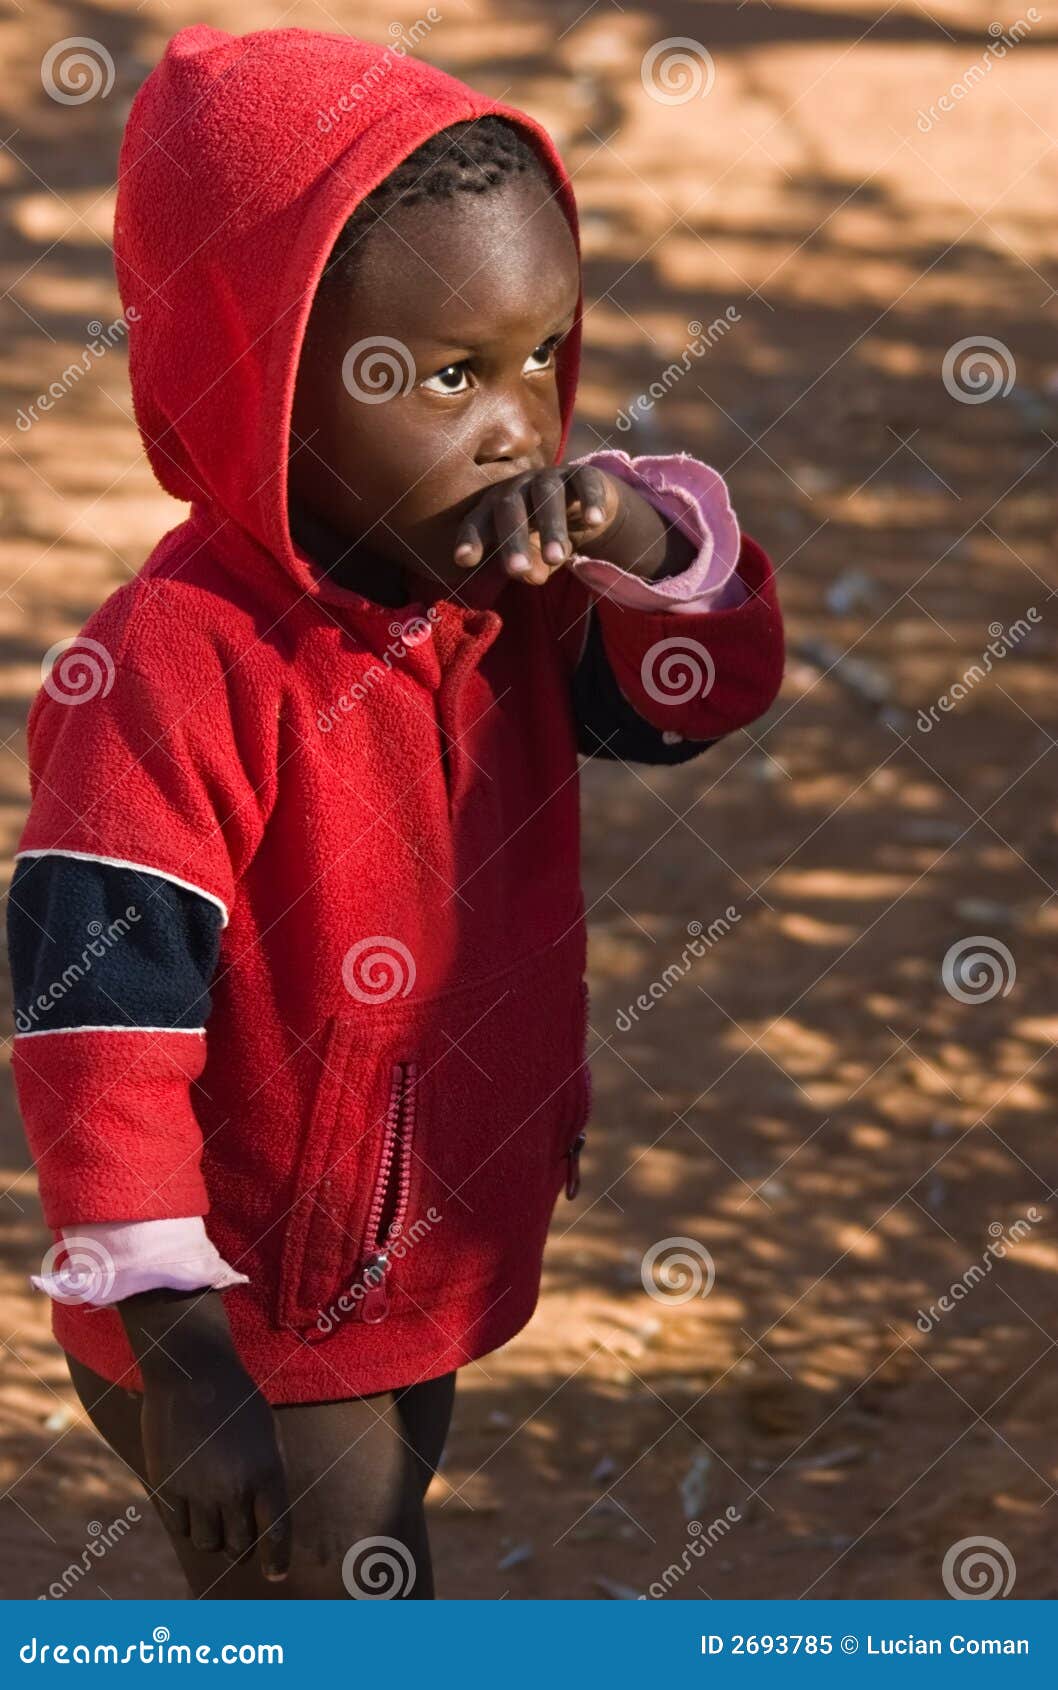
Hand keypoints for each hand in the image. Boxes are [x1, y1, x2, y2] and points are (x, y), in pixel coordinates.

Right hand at [140, 1348, 291, 1578]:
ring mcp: (199, 1488)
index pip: (276, 1532)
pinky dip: (186, 1522)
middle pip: (239, 1546)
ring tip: (213, 1516)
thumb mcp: (267, 1436)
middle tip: (240, 1540)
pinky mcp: (168, 1484)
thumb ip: (267, 1479)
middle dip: (242, 1548)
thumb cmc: (237, 1402)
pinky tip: (190, 1502)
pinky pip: (179, 1526)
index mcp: (268, 1471)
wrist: (193, 1371)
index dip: (277, 1558)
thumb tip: (265, 1524)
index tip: (276, 1573)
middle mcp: (234, 1486)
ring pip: (207, 1542)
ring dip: (212, 1537)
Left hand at [454, 463, 623, 585]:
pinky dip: (590, 500)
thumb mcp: (536, 558)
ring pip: (547, 496)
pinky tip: (593, 520)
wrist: (586, 509)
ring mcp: (550, 478)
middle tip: (516, 570)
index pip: (478, 521)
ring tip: (555, 558)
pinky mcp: (582, 474)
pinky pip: (584, 482)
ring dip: (550, 527)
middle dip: (513, 539)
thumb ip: (530, 567)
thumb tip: (529, 576)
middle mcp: (518, 487)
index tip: (463, 560)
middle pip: (510, 508)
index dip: (471, 538)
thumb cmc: (546, 536)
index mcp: (496, 508)